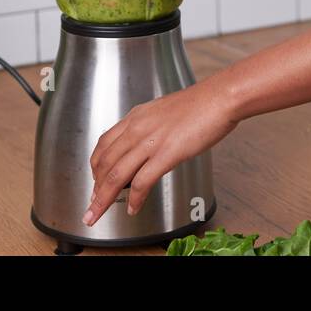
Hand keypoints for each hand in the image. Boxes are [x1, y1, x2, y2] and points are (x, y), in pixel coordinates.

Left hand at [84, 79, 238, 224]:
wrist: (219, 98)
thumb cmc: (200, 104)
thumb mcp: (163, 111)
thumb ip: (149, 127)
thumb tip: (145, 144)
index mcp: (136, 117)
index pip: (104, 145)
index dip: (95, 168)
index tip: (94, 182)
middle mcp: (137, 128)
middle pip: (104, 163)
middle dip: (95, 189)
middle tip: (91, 205)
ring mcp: (150, 141)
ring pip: (116, 175)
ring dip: (104, 198)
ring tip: (99, 213)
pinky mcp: (167, 153)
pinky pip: (142, 182)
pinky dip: (134, 198)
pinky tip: (133, 208)